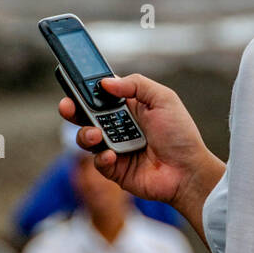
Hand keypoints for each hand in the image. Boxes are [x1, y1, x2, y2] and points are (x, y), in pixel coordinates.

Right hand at [58, 73, 224, 217]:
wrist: (188, 170)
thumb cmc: (179, 134)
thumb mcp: (163, 99)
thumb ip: (136, 85)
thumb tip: (106, 83)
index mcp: (129, 106)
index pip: (101, 94)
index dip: (86, 88)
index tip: (73, 82)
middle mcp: (119, 125)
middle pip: (86, 115)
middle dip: (72, 109)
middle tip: (66, 106)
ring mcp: (115, 147)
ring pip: (87, 138)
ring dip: (86, 134)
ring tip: (96, 135)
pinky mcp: (115, 169)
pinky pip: (98, 161)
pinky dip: (102, 157)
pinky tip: (113, 155)